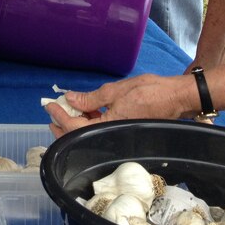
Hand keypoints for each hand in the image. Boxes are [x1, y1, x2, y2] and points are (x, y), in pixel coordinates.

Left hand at [44, 74, 192, 138]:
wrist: (174, 97)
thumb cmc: (149, 91)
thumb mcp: (115, 90)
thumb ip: (91, 97)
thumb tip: (70, 99)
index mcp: (108, 126)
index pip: (75, 126)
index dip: (60, 117)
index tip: (49, 106)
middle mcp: (112, 134)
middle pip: (80, 134)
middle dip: (63, 124)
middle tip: (52, 112)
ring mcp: (117, 132)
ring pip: (89, 132)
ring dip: (75, 121)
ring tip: (65, 109)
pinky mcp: (123, 128)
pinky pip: (101, 128)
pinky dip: (90, 119)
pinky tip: (85, 108)